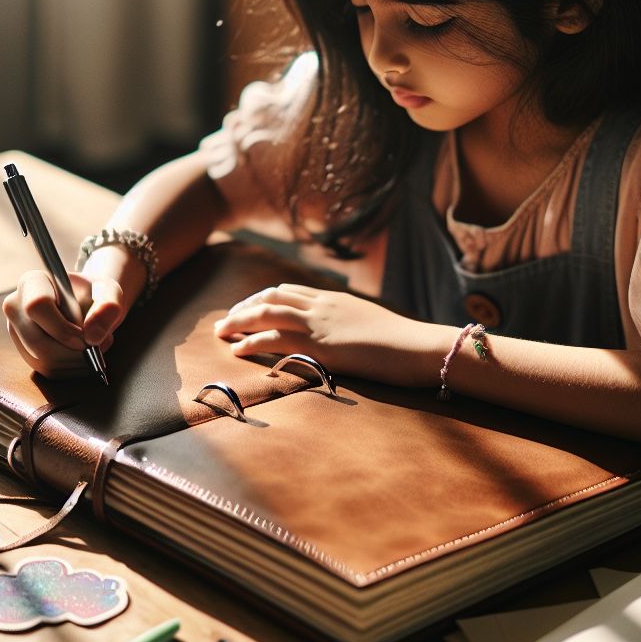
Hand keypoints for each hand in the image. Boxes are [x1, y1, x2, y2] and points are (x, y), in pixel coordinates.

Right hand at [3, 270, 124, 377]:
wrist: (90, 304)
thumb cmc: (96, 294)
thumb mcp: (110, 291)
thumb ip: (109, 306)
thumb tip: (92, 336)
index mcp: (32, 282)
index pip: (37, 306)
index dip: (63, 326)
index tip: (84, 334)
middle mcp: (16, 307)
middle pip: (37, 341)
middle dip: (72, 351)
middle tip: (94, 346)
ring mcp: (17, 331)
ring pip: (42, 360)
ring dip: (74, 362)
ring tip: (91, 348)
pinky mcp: (25, 352)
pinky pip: (46, 370)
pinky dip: (71, 369)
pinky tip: (83, 357)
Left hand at [213, 283, 439, 386]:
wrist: (419, 347)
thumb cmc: (403, 343)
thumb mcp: (371, 324)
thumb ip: (350, 323)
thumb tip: (342, 334)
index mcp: (334, 299)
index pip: (289, 291)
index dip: (263, 299)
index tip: (247, 309)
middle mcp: (323, 305)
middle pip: (272, 296)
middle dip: (244, 307)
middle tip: (226, 321)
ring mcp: (320, 323)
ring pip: (267, 313)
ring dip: (239, 322)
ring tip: (221, 333)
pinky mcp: (320, 346)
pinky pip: (277, 339)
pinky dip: (252, 343)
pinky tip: (237, 350)